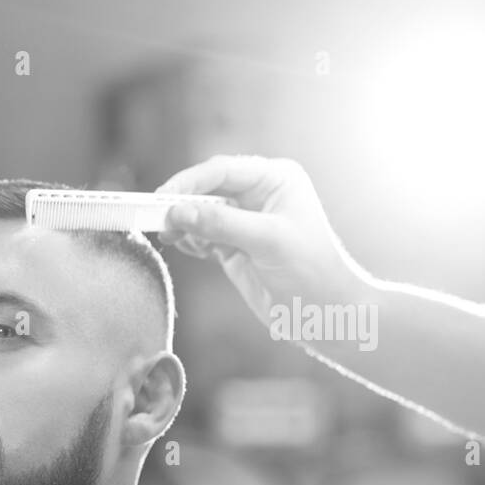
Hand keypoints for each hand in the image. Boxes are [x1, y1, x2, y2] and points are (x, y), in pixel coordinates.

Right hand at [156, 155, 362, 325]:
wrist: (326, 314)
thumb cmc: (312, 272)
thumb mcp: (268, 242)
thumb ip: (222, 223)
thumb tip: (177, 211)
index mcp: (276, 178)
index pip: (223, 170)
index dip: (190, 182)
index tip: (163, 198)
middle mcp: (259, 194)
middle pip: (207, 188)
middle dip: (182, 203)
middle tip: (157, 219)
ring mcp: (245, 220)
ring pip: (200, 212)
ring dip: (183, 222)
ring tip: (171, 236)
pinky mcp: (234, 246)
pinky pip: (202, 235)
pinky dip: (189, 239)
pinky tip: (186, 246)